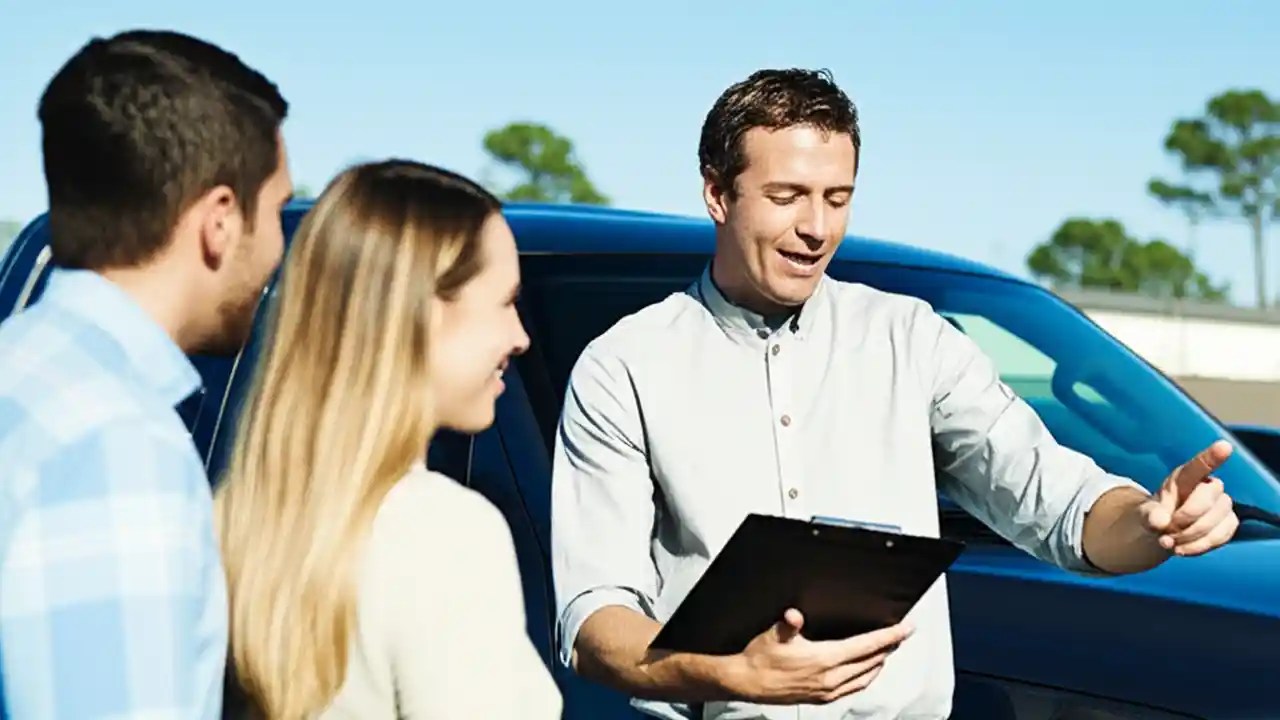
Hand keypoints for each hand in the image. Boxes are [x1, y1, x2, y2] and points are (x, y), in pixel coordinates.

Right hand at [724, 608, 912, 704]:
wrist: (747, 682)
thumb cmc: (760, 657)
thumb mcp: (774, 635)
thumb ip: (788, 624)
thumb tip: (794, 615)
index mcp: (824, 660)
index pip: (865, 646)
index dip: (888, 636)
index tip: (904, 629)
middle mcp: (830, 678)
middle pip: (871, 661)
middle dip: (888, 647)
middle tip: (900, 635)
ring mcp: (827, 691)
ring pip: (865, 677)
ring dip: (879, 662)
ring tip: (887, 650)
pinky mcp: (821, 698)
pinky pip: (854, 688)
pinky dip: (866, 677)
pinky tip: (867, 671)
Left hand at [1140, 440, 1238, 556]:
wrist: (1165, 531)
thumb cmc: (1157, 515)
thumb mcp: (1147, 514)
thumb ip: (1150, 515)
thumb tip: (1159, 522)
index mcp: (1184, 476)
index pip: (1200, 464)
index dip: (1212, 456)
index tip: (1225, 446)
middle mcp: (1208, 486)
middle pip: (1206, 499)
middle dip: (1185, 519)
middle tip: (1166, 530)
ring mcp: (1222, 504)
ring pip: (1215, 520)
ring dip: (1190, 536)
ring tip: (1168, 542)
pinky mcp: (1229, 523)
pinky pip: (1221, 536)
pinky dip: (1199, 546)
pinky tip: (1181, 549)